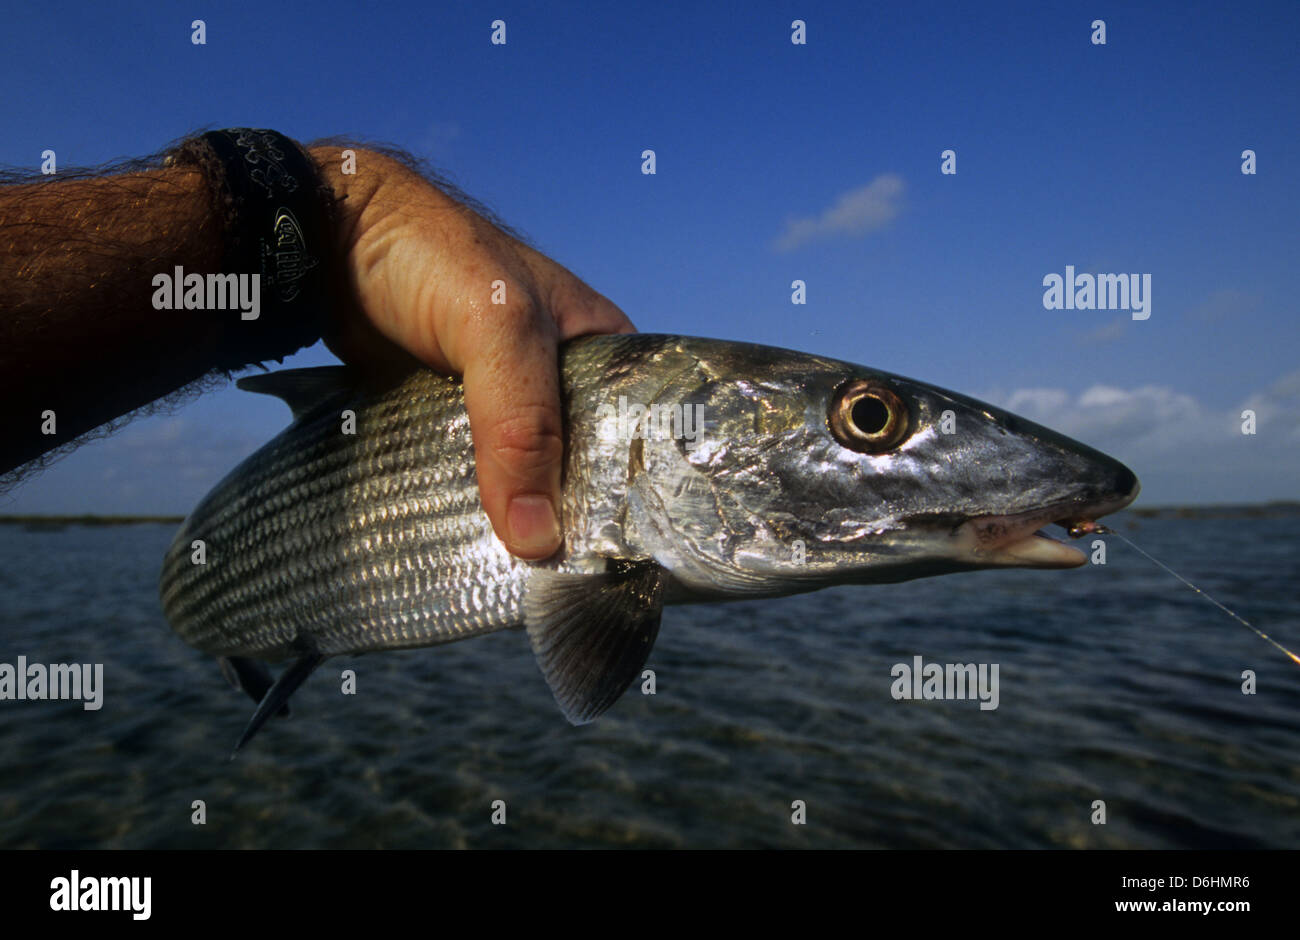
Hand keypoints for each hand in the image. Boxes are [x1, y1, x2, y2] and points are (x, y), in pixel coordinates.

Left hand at [310, 148, 634, 559]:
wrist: (330, 237)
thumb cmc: (432, 256)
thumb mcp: (499, 331)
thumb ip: (522, 426)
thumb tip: (538, 538)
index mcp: (602, 347)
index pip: (639, 431)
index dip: (634, 490)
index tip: (616, 552)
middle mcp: (562, 378)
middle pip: (582, 464)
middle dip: (570, 516)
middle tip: (562, 581)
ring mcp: (506, 400)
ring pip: (527, 475)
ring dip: (517, 518)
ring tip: (518, 577)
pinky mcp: (454, 418)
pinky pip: (476, 473)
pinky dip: (474, 505)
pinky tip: (472, 545)